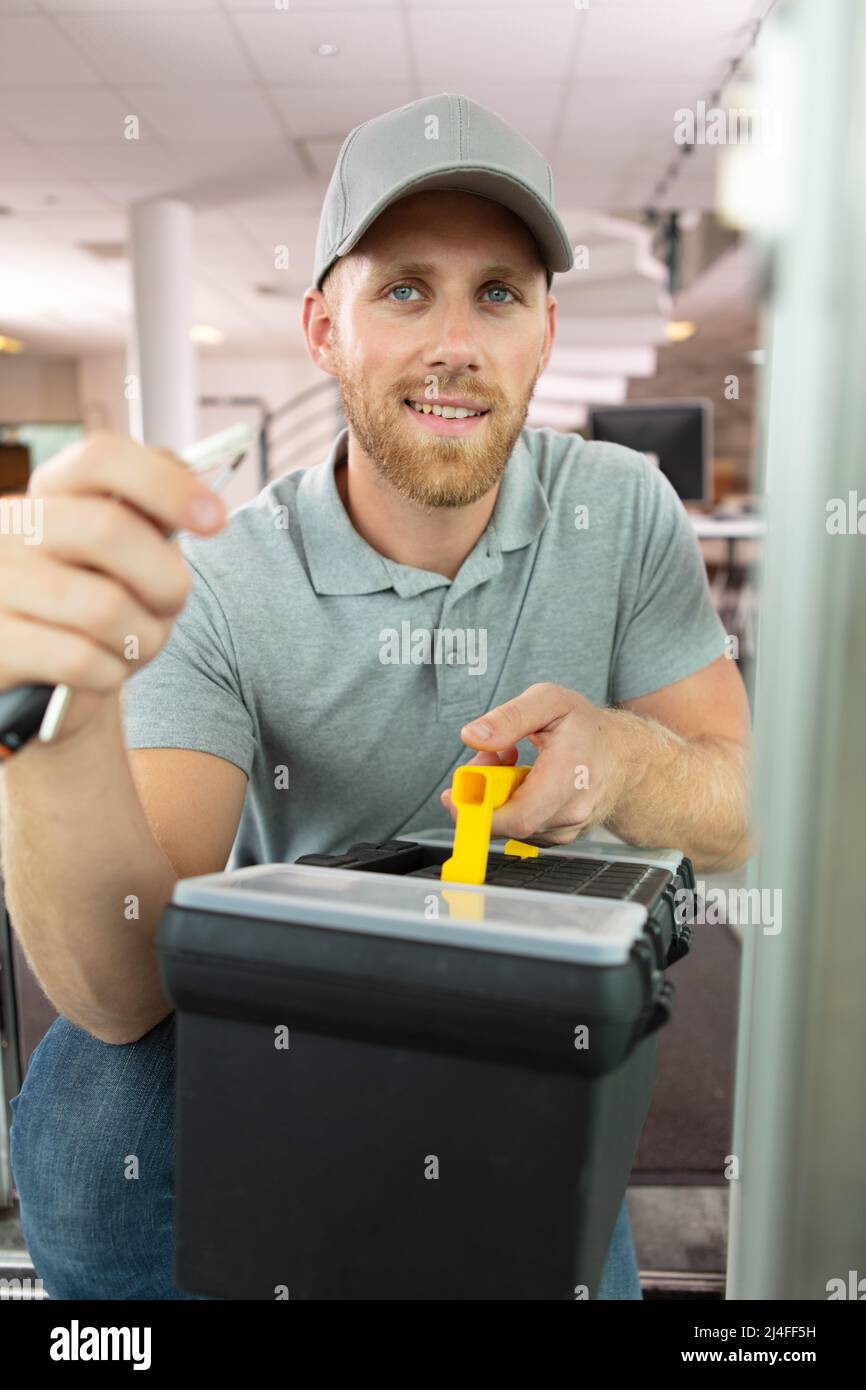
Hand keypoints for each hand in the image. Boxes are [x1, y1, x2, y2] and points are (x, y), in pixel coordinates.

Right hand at [0, 431, 226, 741]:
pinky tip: (104, 673)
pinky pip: (81, 659)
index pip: (102, 458)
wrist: (41, 680)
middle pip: (110, 529)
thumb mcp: (125, 555)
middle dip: (166, 579)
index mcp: (49, 492)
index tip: (216, 520)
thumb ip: (153, 518)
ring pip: (104, 606)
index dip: (166, 484)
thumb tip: (200, 502)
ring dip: (145, 638)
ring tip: (138, 644)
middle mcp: (9, 527)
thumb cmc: (94, 606)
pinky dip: (112, 674)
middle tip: (172, 605)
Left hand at [440, 682, 629, 845]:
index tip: (454, 796)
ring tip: (509, 760)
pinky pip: (518, 828)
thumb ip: (510, 717)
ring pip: (509, 825)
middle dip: (482, 792)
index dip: (478, 813)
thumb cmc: (587, 728)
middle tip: (489, 757)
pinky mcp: (556, 836)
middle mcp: (570, 812)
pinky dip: (508, 805)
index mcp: (569, 777)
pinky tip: (521, 780)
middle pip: (505, 821)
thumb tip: (472, 736)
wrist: (623, 757)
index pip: (519, 817)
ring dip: (494, 796)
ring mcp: (565, 830)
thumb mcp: (550, 702)